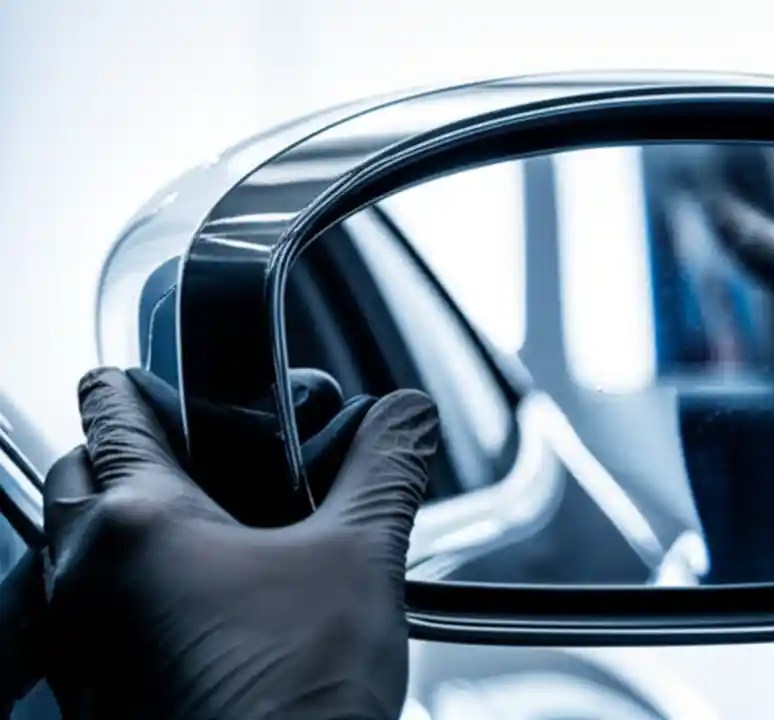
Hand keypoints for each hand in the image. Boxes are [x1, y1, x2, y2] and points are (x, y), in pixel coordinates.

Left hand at [43, 368, 437, 718]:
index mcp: (136, 525)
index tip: (147, 374)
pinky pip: (89, 614)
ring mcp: (77, 645)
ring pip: (74, 548)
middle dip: (129, 453)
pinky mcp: (92, 696)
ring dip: (126, 524)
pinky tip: (203, 605)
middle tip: (199, 458)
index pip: (110, 409)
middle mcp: (83, 581)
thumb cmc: (294, 701)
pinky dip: (130, 591)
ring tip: (210, 531)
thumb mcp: (361, 559)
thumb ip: (384, 470)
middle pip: (77, 473)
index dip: (134, 378)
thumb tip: (408, 416)